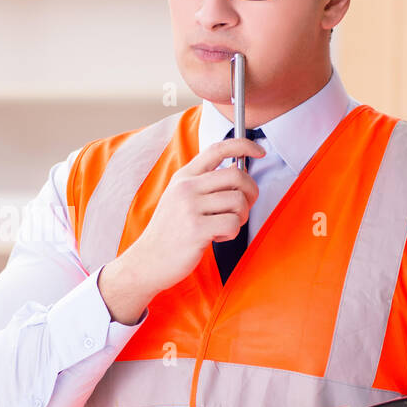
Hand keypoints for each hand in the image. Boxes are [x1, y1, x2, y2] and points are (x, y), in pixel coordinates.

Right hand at [118, 135, 264, 297]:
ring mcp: (190, 208)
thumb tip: (237, 170)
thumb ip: (205, 183)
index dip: (243, 145)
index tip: (259, 151)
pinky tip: (217, 237)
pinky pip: (233, 223)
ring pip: (238, 201)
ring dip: (240, 217)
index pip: (217, 149)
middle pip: (236, 175)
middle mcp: (186, 188)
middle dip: (251, 192)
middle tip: (244, 207)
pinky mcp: (197, 229)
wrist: (147, 261)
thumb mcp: (180, 198)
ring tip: (223, 226)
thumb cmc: (169, 232)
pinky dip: (232, 233)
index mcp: (183, 177)